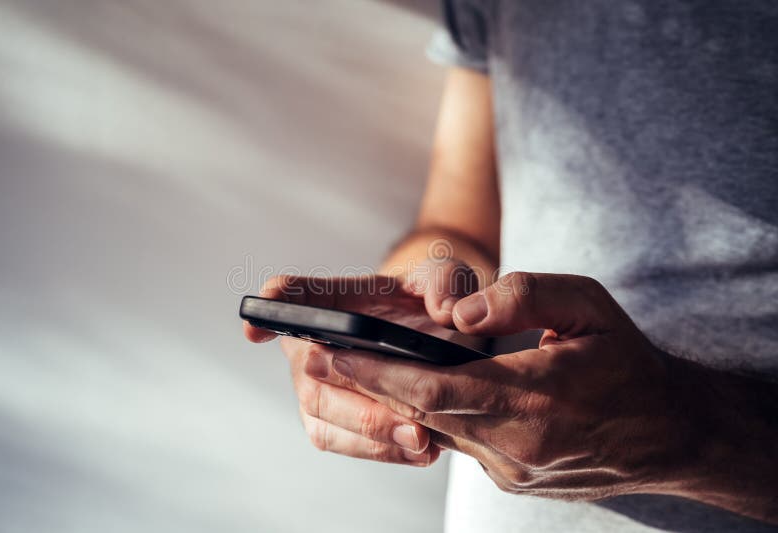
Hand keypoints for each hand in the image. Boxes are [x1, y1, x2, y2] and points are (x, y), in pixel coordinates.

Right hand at [242, 260, 478, 465]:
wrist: (438, 342)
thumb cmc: (429, 303)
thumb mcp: (446, 279)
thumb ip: (449, 282)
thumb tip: (448, 313)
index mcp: (337, 298)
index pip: (296, 294)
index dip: (275, 306)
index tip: (255, 325)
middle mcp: (313, 341)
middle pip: (311, 369)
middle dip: (355, 395)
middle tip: (407, 418)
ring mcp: (315, 383)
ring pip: (322, 413)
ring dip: (370, 432)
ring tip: (421, 441)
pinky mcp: (328, 419)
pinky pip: (337, 440)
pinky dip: (377, 451)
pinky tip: (418, 452)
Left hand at [315, 272, 695, 499]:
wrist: (668, 432)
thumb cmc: (626, 360)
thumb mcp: (589, 306)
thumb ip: (524, 297)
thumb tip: (459, 314)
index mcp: (536, 398)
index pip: (436, 388)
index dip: (378, 372)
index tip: (333, 351)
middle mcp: (517, 444)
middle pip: (420, 413)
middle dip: (367, 384)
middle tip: (321, 354)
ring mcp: (511, 469)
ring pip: (435, 429)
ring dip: (394, 399)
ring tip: (355, 365)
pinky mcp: (509, 479)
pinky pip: (459, 442)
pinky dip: (432, 415)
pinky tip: (414, 389)